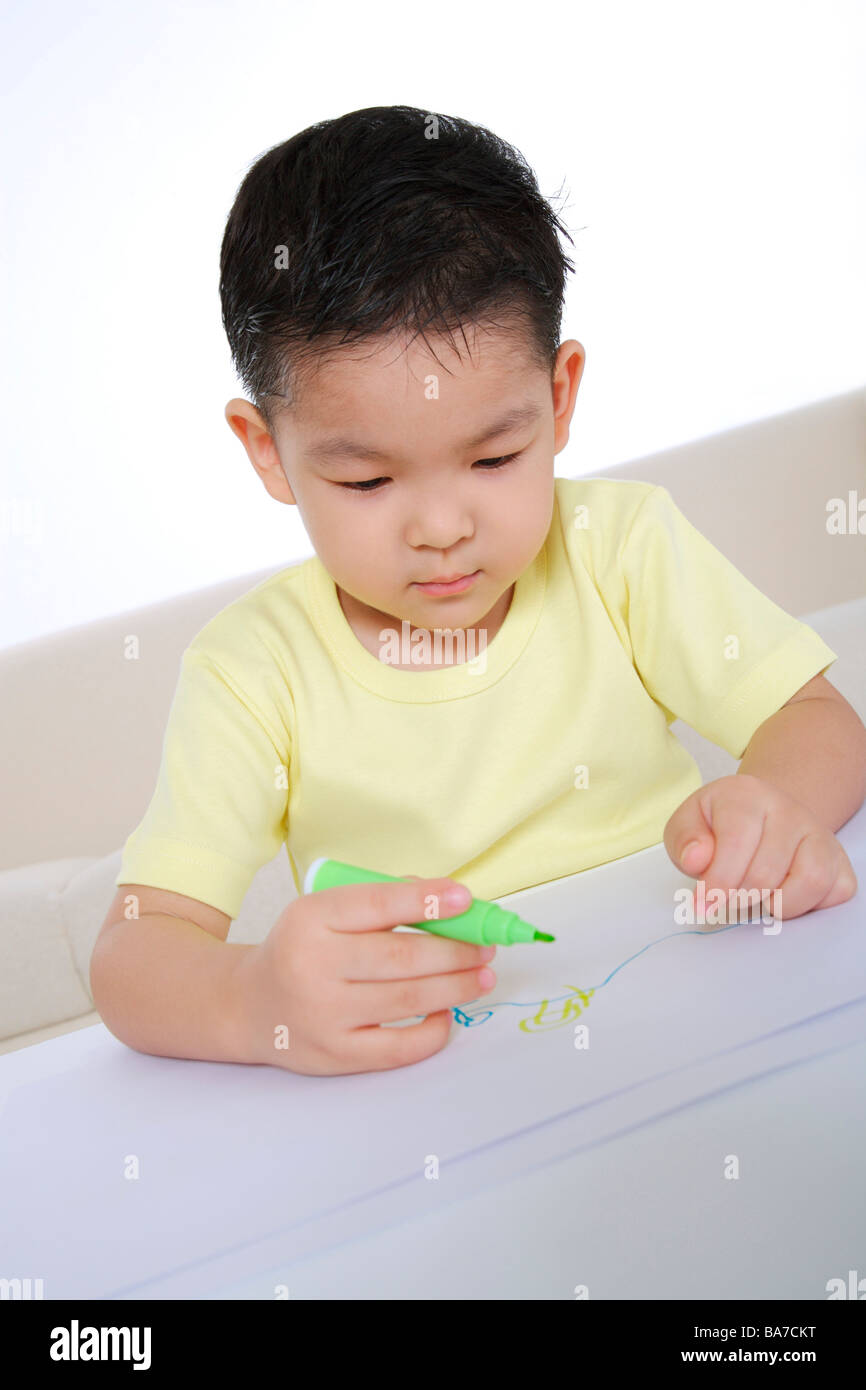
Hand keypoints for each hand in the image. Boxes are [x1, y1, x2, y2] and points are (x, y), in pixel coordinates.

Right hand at [236, 875, 496, 1074]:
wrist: (250, 1005)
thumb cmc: (301, 949)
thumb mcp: (323, 911)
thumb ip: (379, 901)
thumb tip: (447, 902)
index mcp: (311, 918)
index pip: (378, 904)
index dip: (427, 900)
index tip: (466, 898)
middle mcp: (313, 966)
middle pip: (402, 957)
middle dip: (457, 951)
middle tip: (486, 946)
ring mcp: (325, 1015)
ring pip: (408, 1000)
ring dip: (457, 986)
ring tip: (483, 975)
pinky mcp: (337, 1055)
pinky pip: (400, 1047)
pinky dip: (434, 1029)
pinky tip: (448, 1012)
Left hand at [663, 773, 856, 920]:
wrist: (761, 818)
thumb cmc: (719, 827)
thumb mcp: (687, 825)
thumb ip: (684, 841)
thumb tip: (698, 860)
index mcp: (746, 795)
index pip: (737, 841)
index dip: (719, 879)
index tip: (705, 903)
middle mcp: (789, 808)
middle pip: (767, 871)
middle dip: (740, 897)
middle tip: (729, 897)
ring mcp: (819, 832)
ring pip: (810, 881)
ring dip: (777, 903)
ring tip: (757, 897)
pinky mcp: (839, 858)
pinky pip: (834, 891)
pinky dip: (808, 905)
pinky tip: (784, 894)